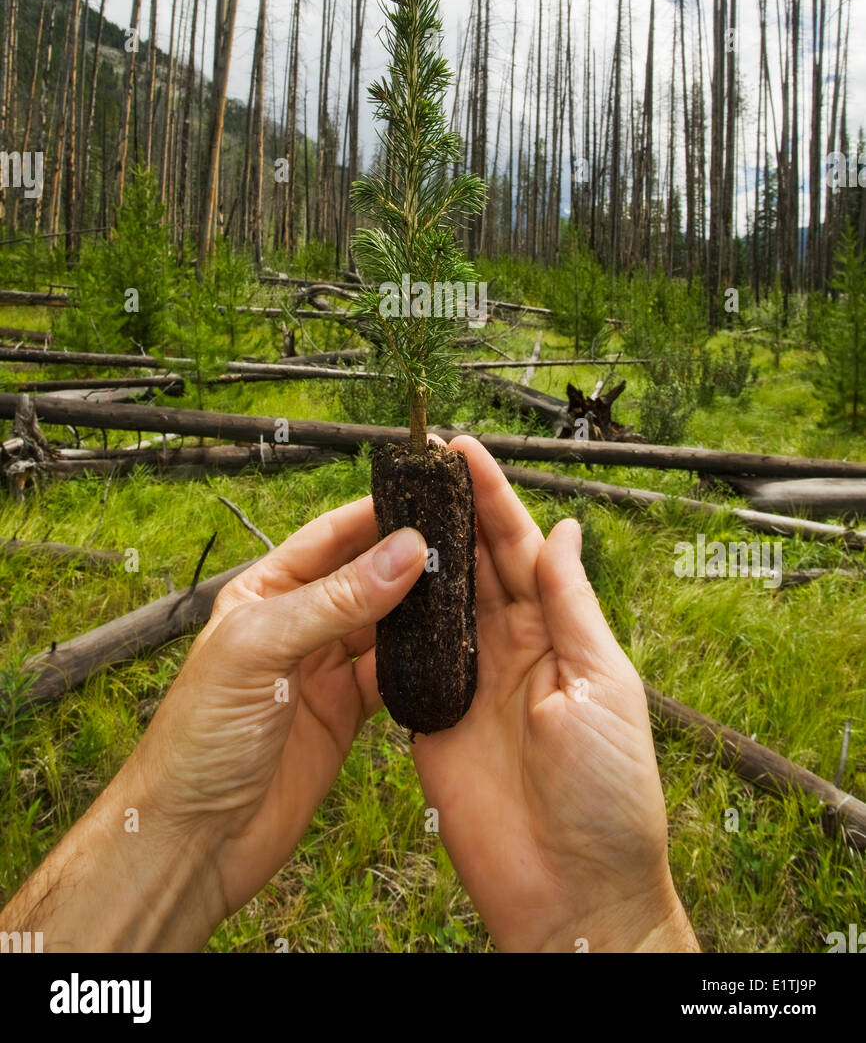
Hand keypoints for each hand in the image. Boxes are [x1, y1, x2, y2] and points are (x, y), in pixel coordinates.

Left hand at [130, 498, 427, 918]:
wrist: (195, 840)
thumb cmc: (202, 735)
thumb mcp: (262, 650)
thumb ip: (336, 601)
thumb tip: (406, 551)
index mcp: (264, 592)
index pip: (330, 538)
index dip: (378, 515)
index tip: (431, 496)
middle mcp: (296, 624)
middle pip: (365, 577)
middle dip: (411, 558)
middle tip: (467, 540)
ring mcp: (323, 670)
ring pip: (386, 625)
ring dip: (423, 610)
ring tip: (471, 587)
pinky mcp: (346, 714)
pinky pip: (393, 676)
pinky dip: (423, 664)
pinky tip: (452, 649)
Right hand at [409, 435, 697, 953]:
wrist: (571, 892)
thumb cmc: (609, 793)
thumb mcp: (604, 686)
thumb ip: (573, 608)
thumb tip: (566, 530)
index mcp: (558, 634)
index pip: (519, 548)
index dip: (492, 498)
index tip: (462, 450)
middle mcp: (510, 648)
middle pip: (472, 564)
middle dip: (446, 512)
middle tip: (413, 464)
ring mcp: (466, 682)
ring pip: (435, 602)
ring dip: (414, 556)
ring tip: (383, 505)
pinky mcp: (428, 721)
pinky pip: (402, 662)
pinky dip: (386, 622)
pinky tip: (367, 583)